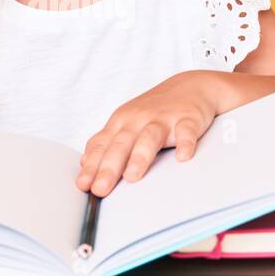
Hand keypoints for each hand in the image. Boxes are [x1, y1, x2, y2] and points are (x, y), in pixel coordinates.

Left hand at [75, 71, 221, 196]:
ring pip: (149, 138)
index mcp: (121, 122)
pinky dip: (185, 143)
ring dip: (139, 157)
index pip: (102, 145)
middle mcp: (138, 119)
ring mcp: (163, 119)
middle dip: (109, 168)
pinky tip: (183, 157)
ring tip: (132, 176)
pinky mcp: (188, 119)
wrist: (191, 86)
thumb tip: (85, 164)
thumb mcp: (127, 122)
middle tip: (100, 189)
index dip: (91, 166)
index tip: (83, 185)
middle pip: (121, 144)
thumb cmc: (155, 110)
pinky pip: (186, 131)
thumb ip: (107, 143)